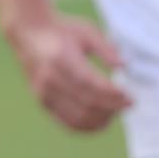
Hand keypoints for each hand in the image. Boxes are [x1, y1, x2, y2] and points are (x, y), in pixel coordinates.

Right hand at [7, 15, 130, 131]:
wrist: (28, 33)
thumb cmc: (62, 31)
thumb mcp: (86, 30)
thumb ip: (105, 48)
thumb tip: (123, 67)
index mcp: (62, 58)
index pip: (92, 84)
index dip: (113, 95)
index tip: (130, 97)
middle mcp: (51, 78)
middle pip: (87, 103)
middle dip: (112, 108)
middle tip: (127, 105)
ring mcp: (44, 92)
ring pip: (78, 116)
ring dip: (101, 119)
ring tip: (115, 112)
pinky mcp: (42, 101)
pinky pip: (66, 122)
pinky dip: (86, 127)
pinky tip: (101, 122)